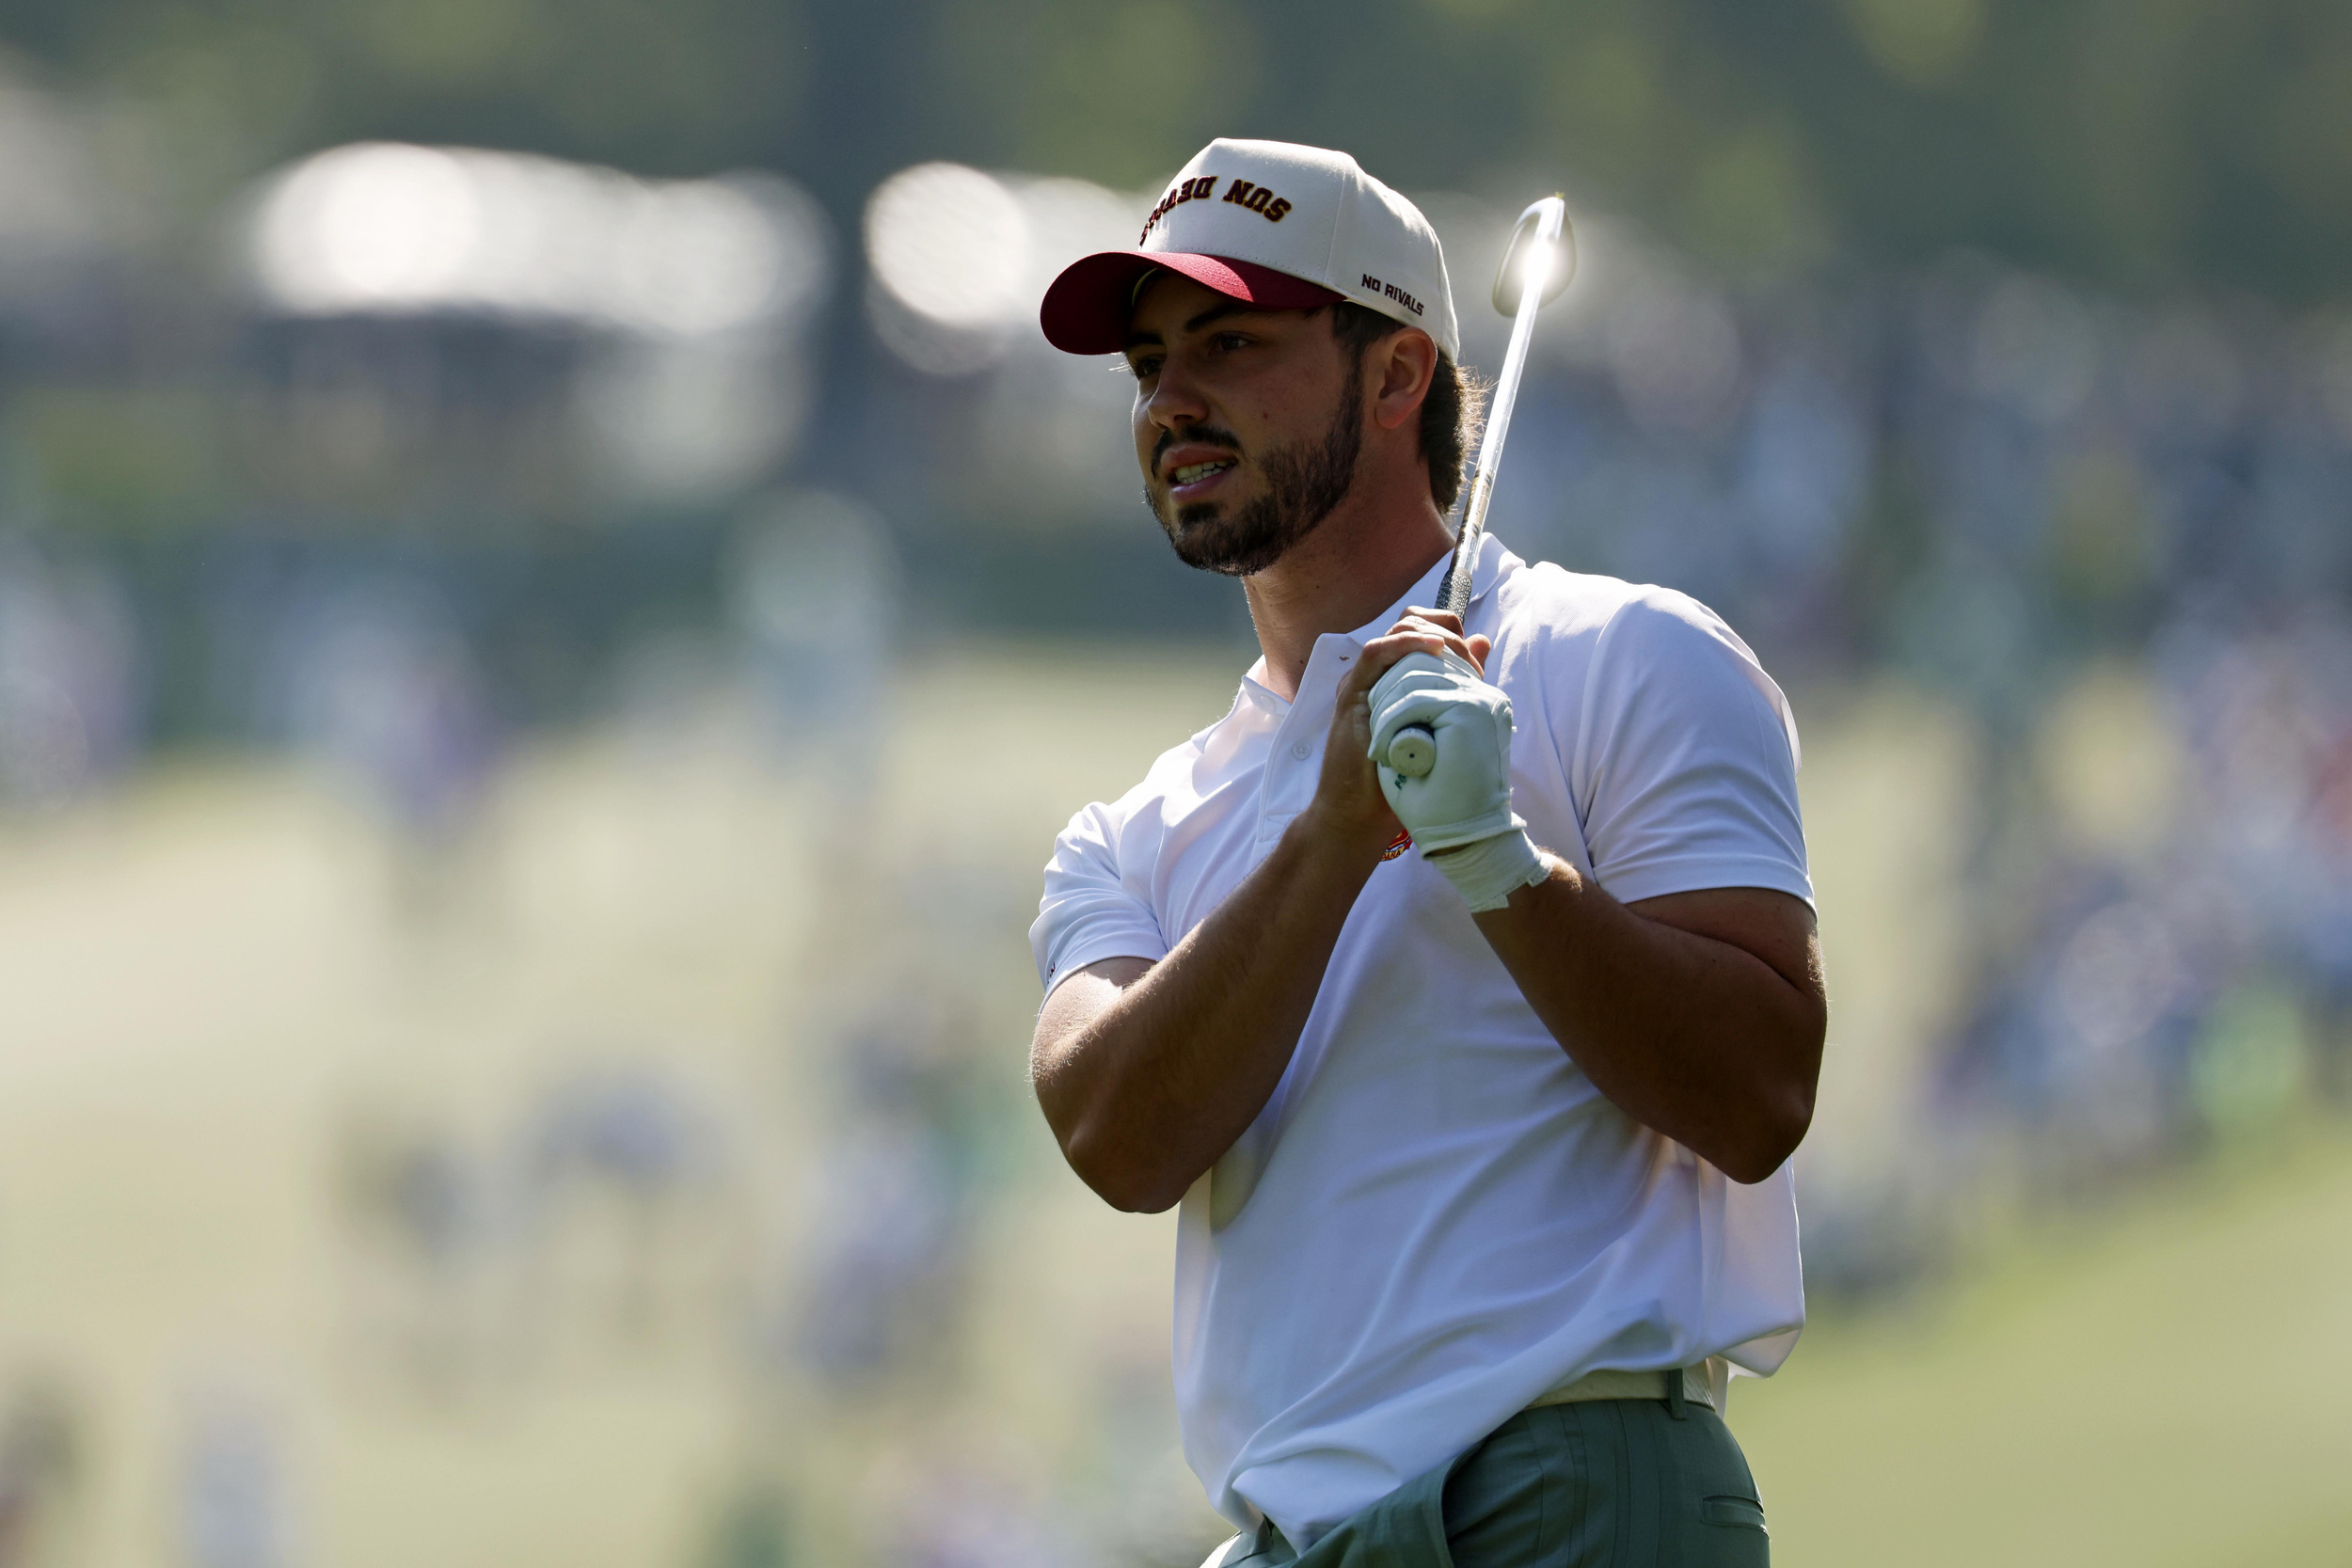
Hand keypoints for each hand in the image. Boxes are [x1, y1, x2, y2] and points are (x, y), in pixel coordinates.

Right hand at [1302, 609, 1489, 861]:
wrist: (1357, 817)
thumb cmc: (1397, 779)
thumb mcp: (1438, 724)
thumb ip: (1457, 684)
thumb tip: (1483, 642)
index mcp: (1396, 678)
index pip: (1423, 630)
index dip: (1453, 635)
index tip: (1475, 662)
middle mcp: (1378, 675)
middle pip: (1411, 622)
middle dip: (1448, 633)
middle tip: (1471, 665)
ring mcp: (1362, 683)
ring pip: (1396, 632)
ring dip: (1433, 636)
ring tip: (1456, 657)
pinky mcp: (1351, 697)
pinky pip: (1374, 655)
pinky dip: (1404, 644)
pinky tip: (1432, 647)